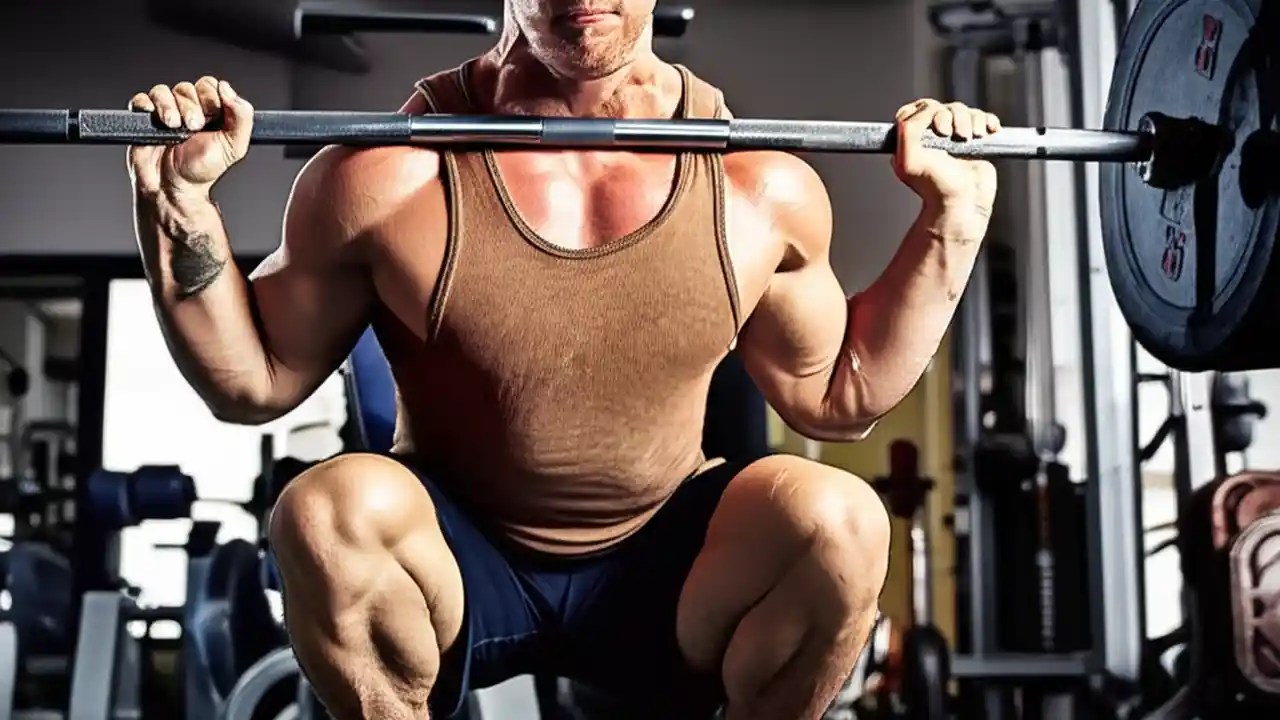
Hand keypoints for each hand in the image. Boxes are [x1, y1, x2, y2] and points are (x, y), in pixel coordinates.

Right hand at [126, 77, 253, 199]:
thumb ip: (242, 117)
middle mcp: (186, 107)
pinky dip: (146, 105)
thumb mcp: (233, 146)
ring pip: (162, 92)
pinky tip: (156, 119)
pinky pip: (140, 100)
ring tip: (174, 127)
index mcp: (209, 110)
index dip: (210, 97)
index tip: (212, 117)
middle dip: (191, 107)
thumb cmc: (203, 170)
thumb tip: (228, 88)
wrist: (175, 188)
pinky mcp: (143, 119)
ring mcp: (163, 112)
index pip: (208, 85)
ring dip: (169, 107)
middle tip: (194, 127)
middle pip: (186, 87)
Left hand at [892, 99, 999, 214]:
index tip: (934, 126)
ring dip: (970, 120)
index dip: (927, 110)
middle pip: (944, 107)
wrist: (962, 203)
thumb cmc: (934, 187)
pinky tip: (986, 132)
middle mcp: (933, 138)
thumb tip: (927, 109)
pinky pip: (984, 119)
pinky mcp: (976, 143)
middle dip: (951, 117)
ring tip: (968, 137)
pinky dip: (987, 121)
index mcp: (913, 140)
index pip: (918, 109)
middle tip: (951, 135)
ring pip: (964, 111)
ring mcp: (955, 139)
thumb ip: (908, 128)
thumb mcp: (908, 158)